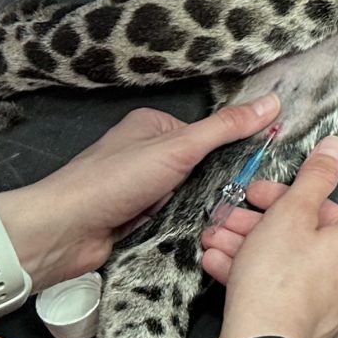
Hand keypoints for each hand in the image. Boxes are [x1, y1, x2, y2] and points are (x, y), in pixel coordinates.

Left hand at [0, 94, 281, 287]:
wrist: (65, 231)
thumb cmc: (115, 180)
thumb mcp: (178, 148)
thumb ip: (225, 129)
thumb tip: (273, 102)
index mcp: (154, 126)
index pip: (208, 133)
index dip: (235, 148)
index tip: (263, 166)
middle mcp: (147, 154)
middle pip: (201, 167)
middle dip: (218, 183)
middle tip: (248, 199)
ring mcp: (141, 189)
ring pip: (190, 196)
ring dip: (202, 208)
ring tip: (232, 220)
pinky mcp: (137, 220)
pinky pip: (175, 220)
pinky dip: (186, 226)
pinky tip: (206, 235)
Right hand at [202, 137, 337, 337]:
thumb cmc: (277, 284)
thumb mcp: (291, 212)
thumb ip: (314, 176)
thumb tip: (335, 149)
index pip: (321, 207)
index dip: (279, 198)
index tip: (255, 196)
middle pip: (303, 236)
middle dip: (257, 226)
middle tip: (230, 220)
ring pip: (289, 264)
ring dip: (248, 249)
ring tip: (217, 242)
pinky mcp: (313, 325)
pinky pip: (285, 290)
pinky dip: (256, 277)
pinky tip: (222, 266)